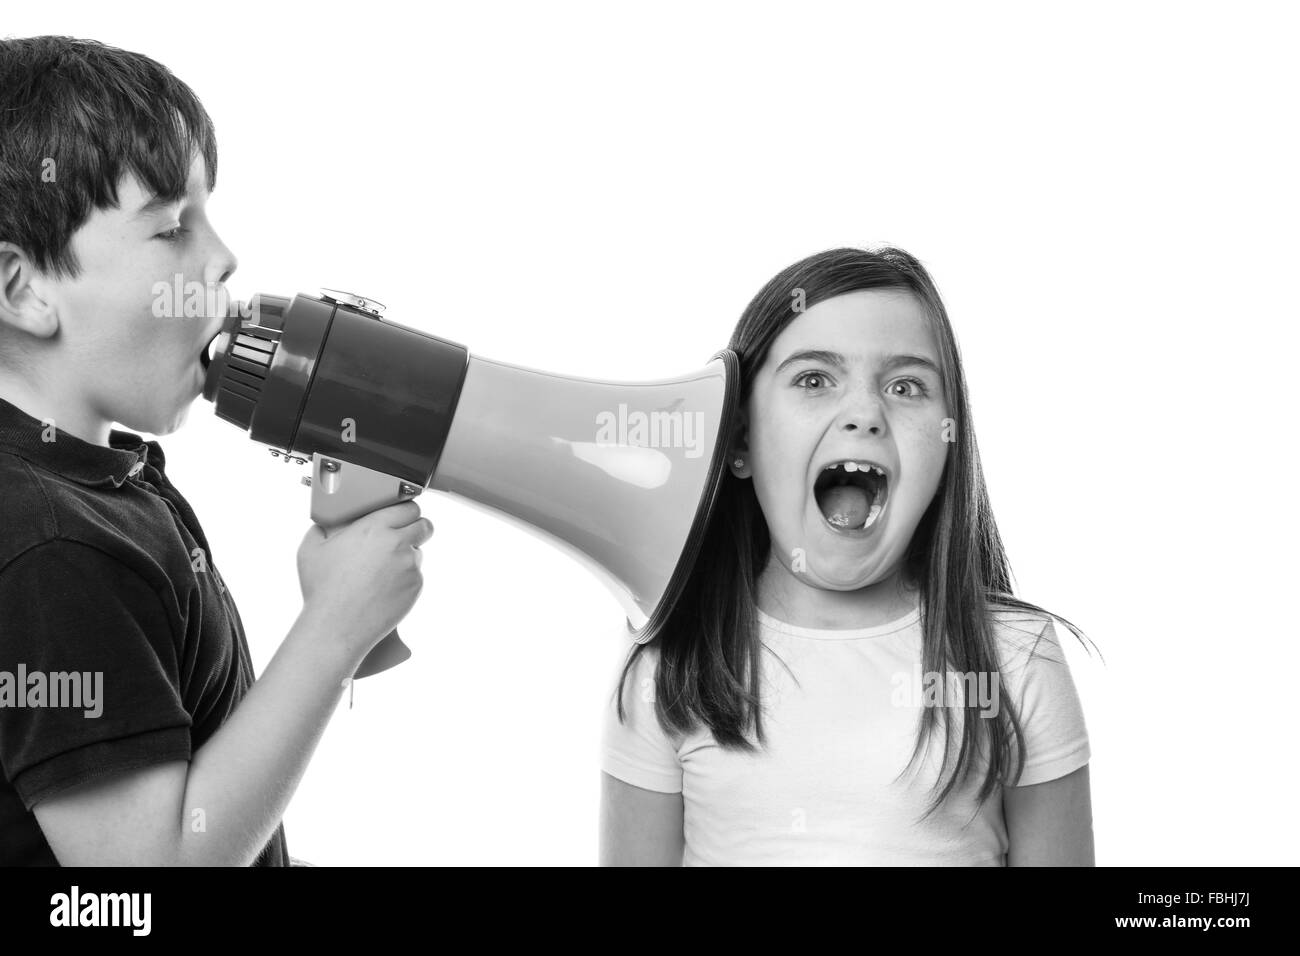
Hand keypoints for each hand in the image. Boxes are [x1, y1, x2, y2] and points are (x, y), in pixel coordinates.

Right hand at [296, 500, 433, 661]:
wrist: (337, 626)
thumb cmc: (323, 590)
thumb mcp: (310, 551)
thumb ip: (320, 530)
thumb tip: (324, 524)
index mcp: (374, 527)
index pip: (408, 507)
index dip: (405, 511)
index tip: (401, 516)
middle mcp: (396, 543)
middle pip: (424, 525)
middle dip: (416, 528)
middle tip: (404, 536)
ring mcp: (409, 566)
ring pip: (418, 553)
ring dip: (407, 556)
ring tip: (382, 570)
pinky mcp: (415, 586)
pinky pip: (416, 576)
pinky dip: (405, 579)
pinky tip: (384, 588)